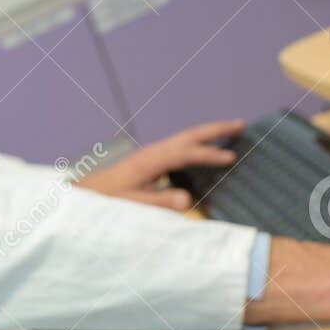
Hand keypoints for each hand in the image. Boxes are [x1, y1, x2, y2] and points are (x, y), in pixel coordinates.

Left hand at [75, 119, 243, 209]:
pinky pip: (180, 146)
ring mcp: (152, 153)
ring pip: (186, 138)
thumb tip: (188, 200)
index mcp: (150, 161)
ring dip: (209, 133)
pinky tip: (207, 148)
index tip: (231, 157)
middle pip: (189, 135)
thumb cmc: (109, 201)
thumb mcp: (133, 205)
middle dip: (216, 129)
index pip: (186, 153)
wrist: (87, 194)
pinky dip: (198, 143)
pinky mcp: (151, 158)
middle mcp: (153, 151)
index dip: (209, 155)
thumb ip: (160, 202)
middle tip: (242, 124)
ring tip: (233, 129)